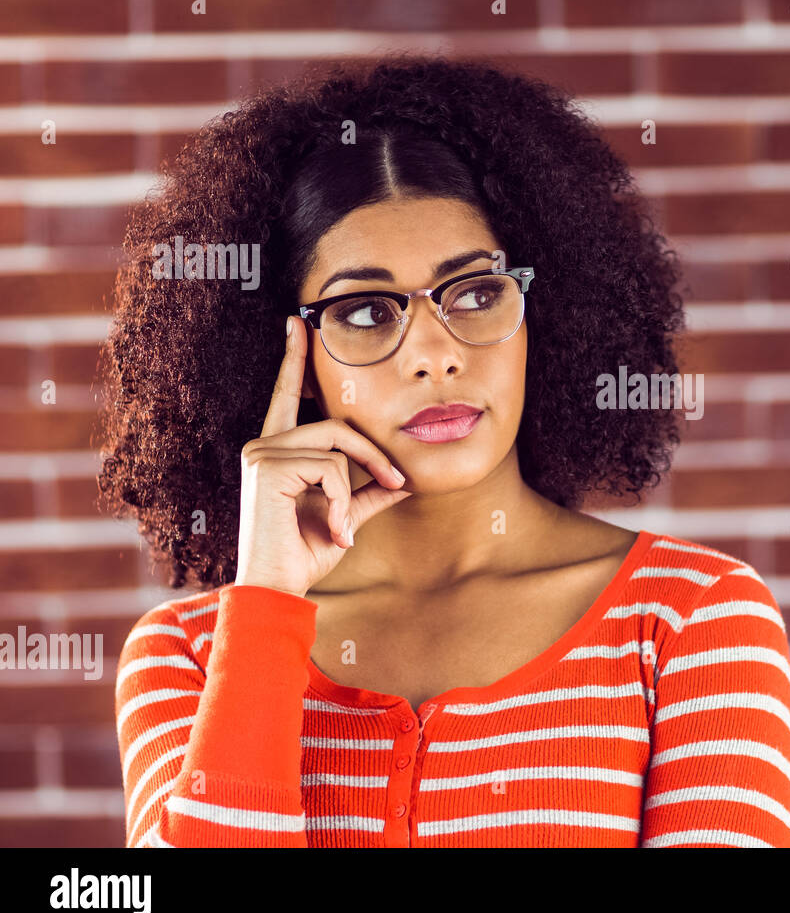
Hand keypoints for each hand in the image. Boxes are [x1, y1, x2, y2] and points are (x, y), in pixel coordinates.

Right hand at [233, 316, 412, 598]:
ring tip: (349, 528)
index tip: (298, 323)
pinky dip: (345, 502)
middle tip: (398, 482)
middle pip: (337, 423)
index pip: (288, 396)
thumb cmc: (305, 556)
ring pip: (338, 445)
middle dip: (374, 454)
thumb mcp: (347, 516)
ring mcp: (261, 453)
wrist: (278, 590)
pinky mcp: (267, 467)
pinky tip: (337, 532)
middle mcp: (263, 444)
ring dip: (360, 485)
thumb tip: (406, 476)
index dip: (295, 359)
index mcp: (277, 450)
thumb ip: (370, 492)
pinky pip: (332, 468)